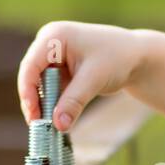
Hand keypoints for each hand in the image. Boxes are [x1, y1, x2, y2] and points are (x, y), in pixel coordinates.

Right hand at [17, 20, 148, 131]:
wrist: (136, 57)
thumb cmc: (117, 58)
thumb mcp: (94, 79)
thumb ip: (74, 102)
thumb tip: (58, 125)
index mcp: (54, 37)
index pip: (30, 65)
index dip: (28, 91)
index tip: (33, 114)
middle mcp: (49, 44)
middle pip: (31, 77)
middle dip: (34, 102)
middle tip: (39, 126)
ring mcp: (54, 58)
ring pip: (40, 86)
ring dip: (43, 106)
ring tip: (48, 127)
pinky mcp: (60, 71)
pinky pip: (51, 90)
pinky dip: (53, 105)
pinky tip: (57, 120)